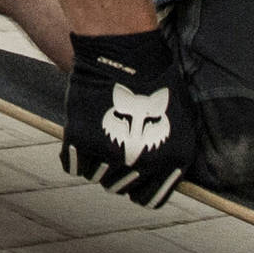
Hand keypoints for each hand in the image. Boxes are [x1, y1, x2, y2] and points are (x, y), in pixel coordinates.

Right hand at [61, 28, 195, 207]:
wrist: (124, 53)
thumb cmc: (156, 82)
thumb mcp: (180, 121)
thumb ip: (171, 155)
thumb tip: (162, 180)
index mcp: (171, 161)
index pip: (149, 199)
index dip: (139, 185)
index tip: (132, 170)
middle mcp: (142, 163)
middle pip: (120, 187)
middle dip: (117, 168)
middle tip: (116, 141)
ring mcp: (110, 154)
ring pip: (96, 176)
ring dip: (96, 159)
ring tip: (102, 130)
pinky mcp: (81, 142)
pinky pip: (73, 165)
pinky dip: (76, 152)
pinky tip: (86, 131)